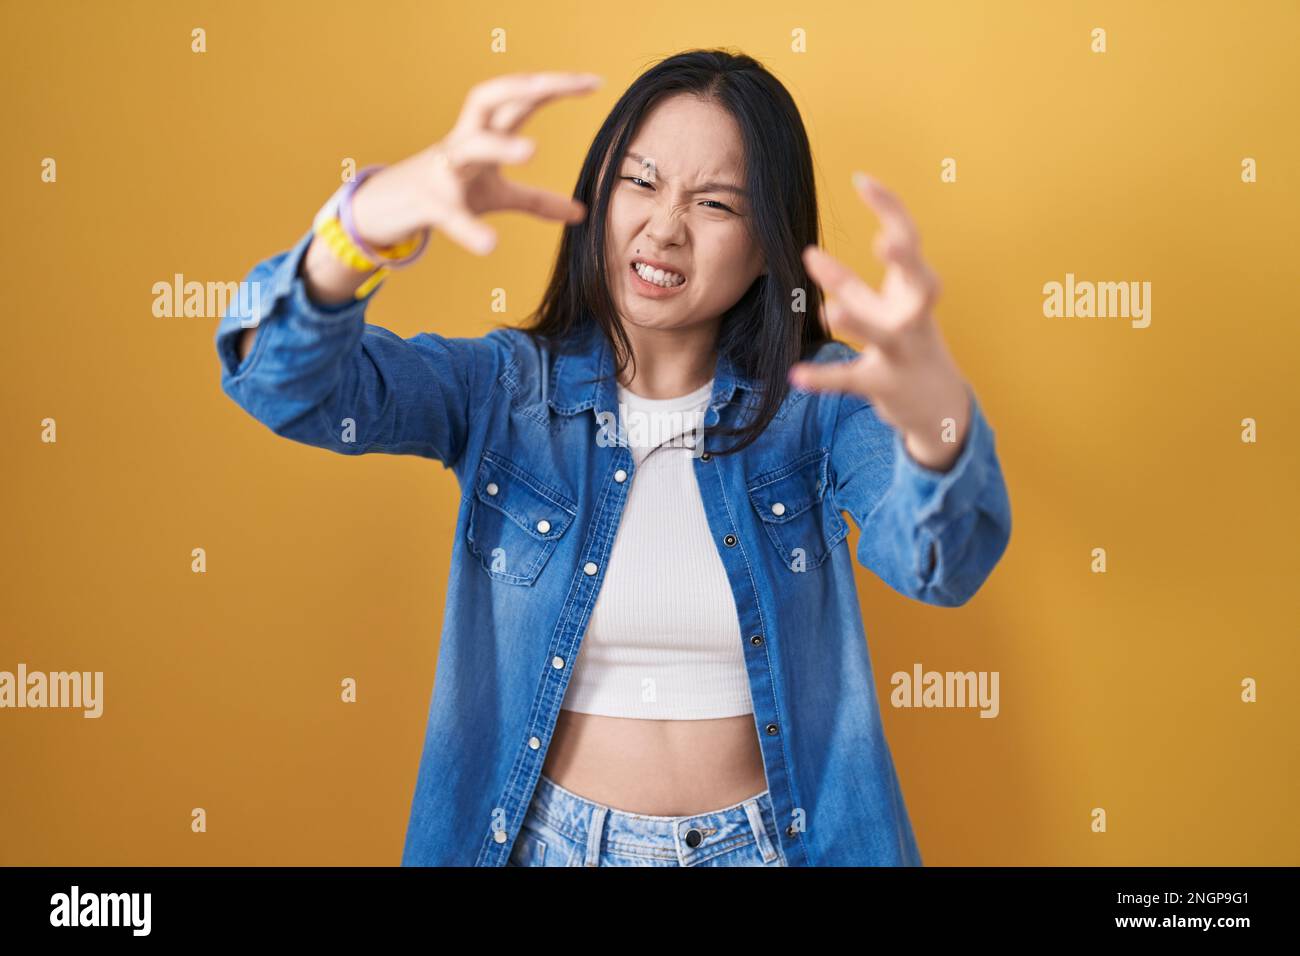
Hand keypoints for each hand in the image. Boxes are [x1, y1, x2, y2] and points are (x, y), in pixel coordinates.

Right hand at [349, 71, 602, 255]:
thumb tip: (580, 212)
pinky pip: (449, 215)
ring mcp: (444, 170)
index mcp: (483, 134)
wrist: (387, 209)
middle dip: (523, 87)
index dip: (555, 87)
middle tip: (558, 84)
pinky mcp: (428, 204)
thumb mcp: (497, 195)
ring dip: (499, 145)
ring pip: (468, 147)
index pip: (519, 99)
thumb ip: (536, 200)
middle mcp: (463, 142)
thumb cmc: (448, 191)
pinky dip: (468, 229)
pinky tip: (488, 244)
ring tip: (532, 149)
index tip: (593, 82)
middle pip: (489, 98)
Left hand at [788, 173, 971, 471]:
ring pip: (884, 334)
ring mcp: (903, 352)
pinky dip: (824, 379)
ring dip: (859, 322)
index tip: (861, 179)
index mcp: (915, 289)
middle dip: (906, 263)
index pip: (909, 238)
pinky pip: (852, 380)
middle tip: (887, 241)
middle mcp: (915, 316)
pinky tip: (795, 375)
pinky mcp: (885, 385)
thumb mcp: (887, 306)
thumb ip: (848, 282)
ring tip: (829, 311)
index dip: (890, 208)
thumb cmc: (910, 343)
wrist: (940, 407)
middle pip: (919, 284)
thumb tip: (809, 251)